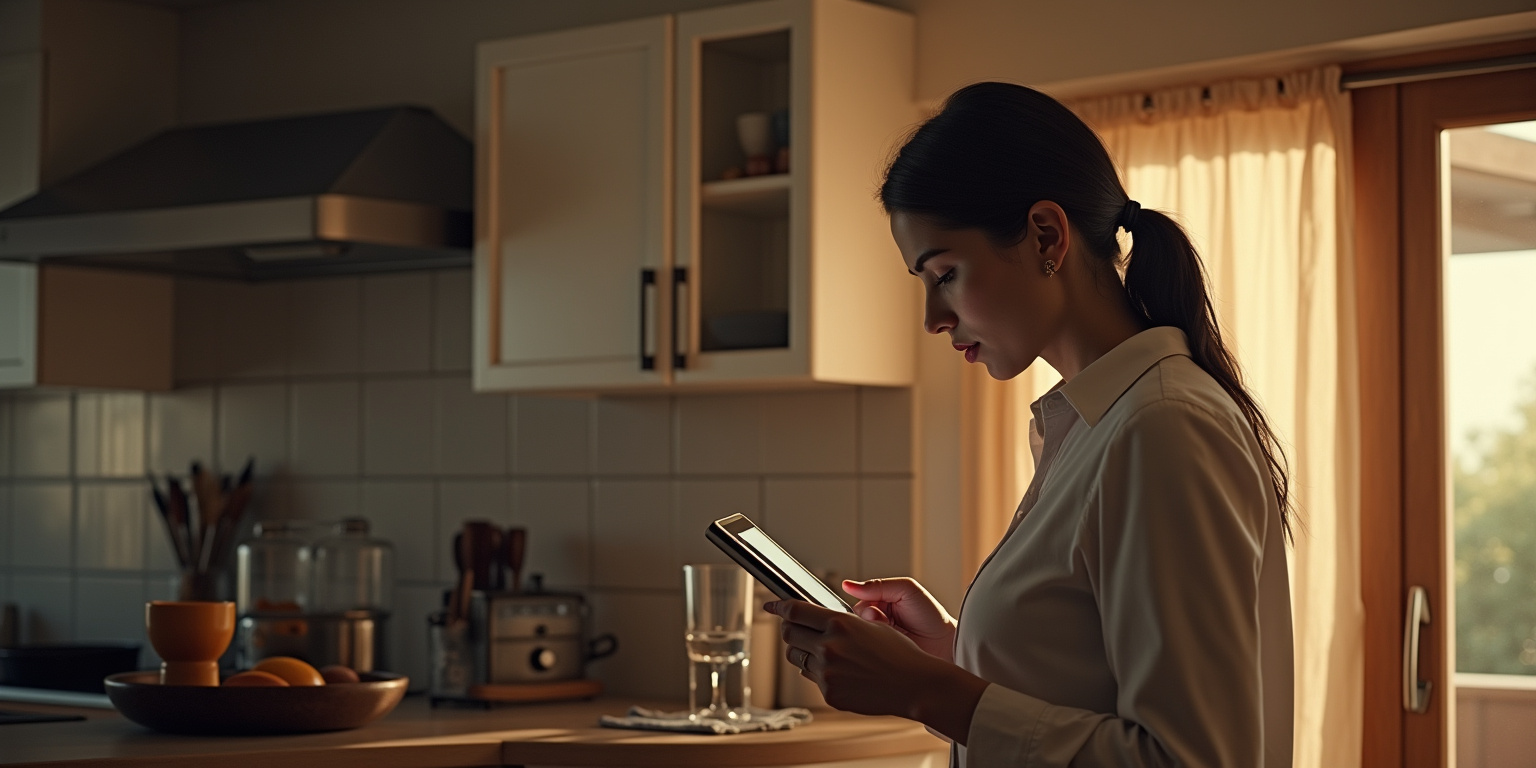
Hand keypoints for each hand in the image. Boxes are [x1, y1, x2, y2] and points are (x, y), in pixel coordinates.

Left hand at [766, 598, 986, 739]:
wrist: (915, 685)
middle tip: (800, 631)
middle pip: (789, 634)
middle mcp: (829, 646)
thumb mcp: (870, 625)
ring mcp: (827, 672)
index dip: (780, 607)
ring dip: (804, 652)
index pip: (795, 611)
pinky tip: (841, 672)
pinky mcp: (829, 693)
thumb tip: (814, 618)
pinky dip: (820, 673)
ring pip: (797, 658)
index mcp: (839, 624)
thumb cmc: (899, 653)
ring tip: (828, 654)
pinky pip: (812, 678)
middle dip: (791, 630)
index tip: (772, 607)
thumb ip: (838, 622)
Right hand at [841, 577, 955, 661]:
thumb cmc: (930, 615)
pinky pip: (863, 648)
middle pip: (855, 618)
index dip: (864, 602)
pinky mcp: (877, 654)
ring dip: (872, 631)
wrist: (944, 644)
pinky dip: (873, 645)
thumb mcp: (906, 589)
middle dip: (868, 618)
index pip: (858, 600)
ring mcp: (876, 638)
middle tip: (886, 620)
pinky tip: (889, 643)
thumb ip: (877, 586)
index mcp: (880, 601)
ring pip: (858, 633)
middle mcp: (876, 620)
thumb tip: (848, 585)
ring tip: (892, 632)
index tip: (876, 607)